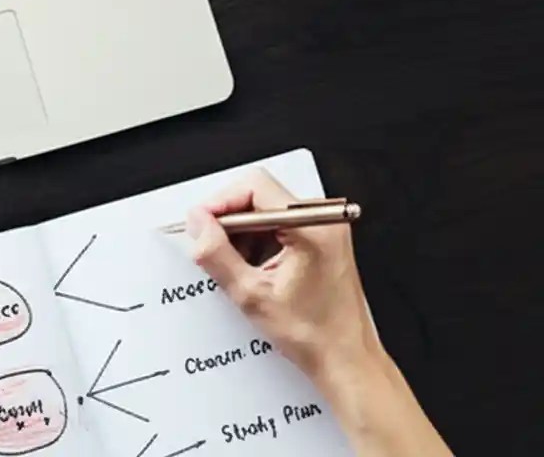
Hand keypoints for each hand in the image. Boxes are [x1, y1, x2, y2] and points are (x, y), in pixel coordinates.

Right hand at [185, 169, 381, 380]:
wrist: (346, 359)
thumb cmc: (315, 335)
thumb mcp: (252, 295)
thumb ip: (217, 254)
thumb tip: (198, 224)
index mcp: (311, 227)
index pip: (254, 186)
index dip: (220, 202)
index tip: (201, 222)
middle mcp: (323, 220)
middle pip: (258, 196)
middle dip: (230, 223)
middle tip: (215, 250)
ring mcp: (324, 229)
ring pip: (264, 211)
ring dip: (242, 235)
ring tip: (241, 269)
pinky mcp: (320, 239)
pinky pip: (277, 225)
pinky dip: (257, 243)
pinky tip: (255, 271)